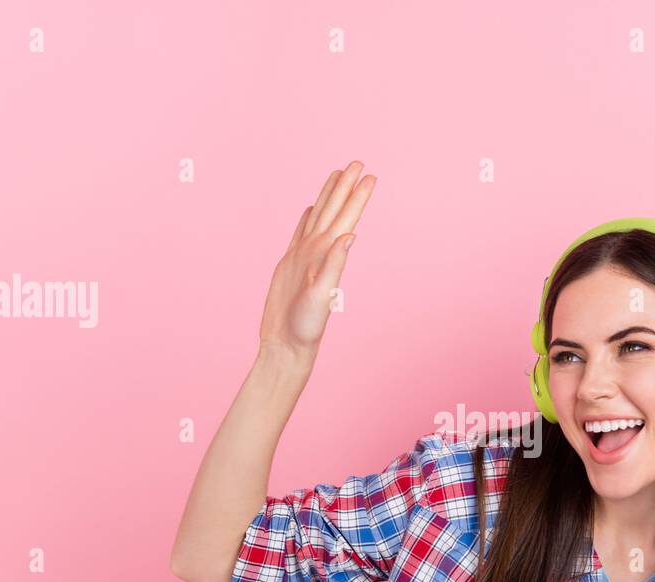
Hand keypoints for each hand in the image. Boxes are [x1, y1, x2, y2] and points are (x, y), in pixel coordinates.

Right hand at [259, 160, 376, 353]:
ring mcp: (304, 257)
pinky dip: (306, 219)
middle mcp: (318, 253)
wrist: (286, 345)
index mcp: (327, 256)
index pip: (346, 219)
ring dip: (328, 197)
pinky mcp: (290, 265)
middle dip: (345, 187)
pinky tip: (310, 209)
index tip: (368, 175)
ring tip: (336, 175)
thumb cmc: (306, 328)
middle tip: (357, 162)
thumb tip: (349, 236)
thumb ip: (334, 265)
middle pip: (334, 212)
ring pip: (317, 218)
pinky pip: (299, 234)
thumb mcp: (322, 296)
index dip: (356, 197)